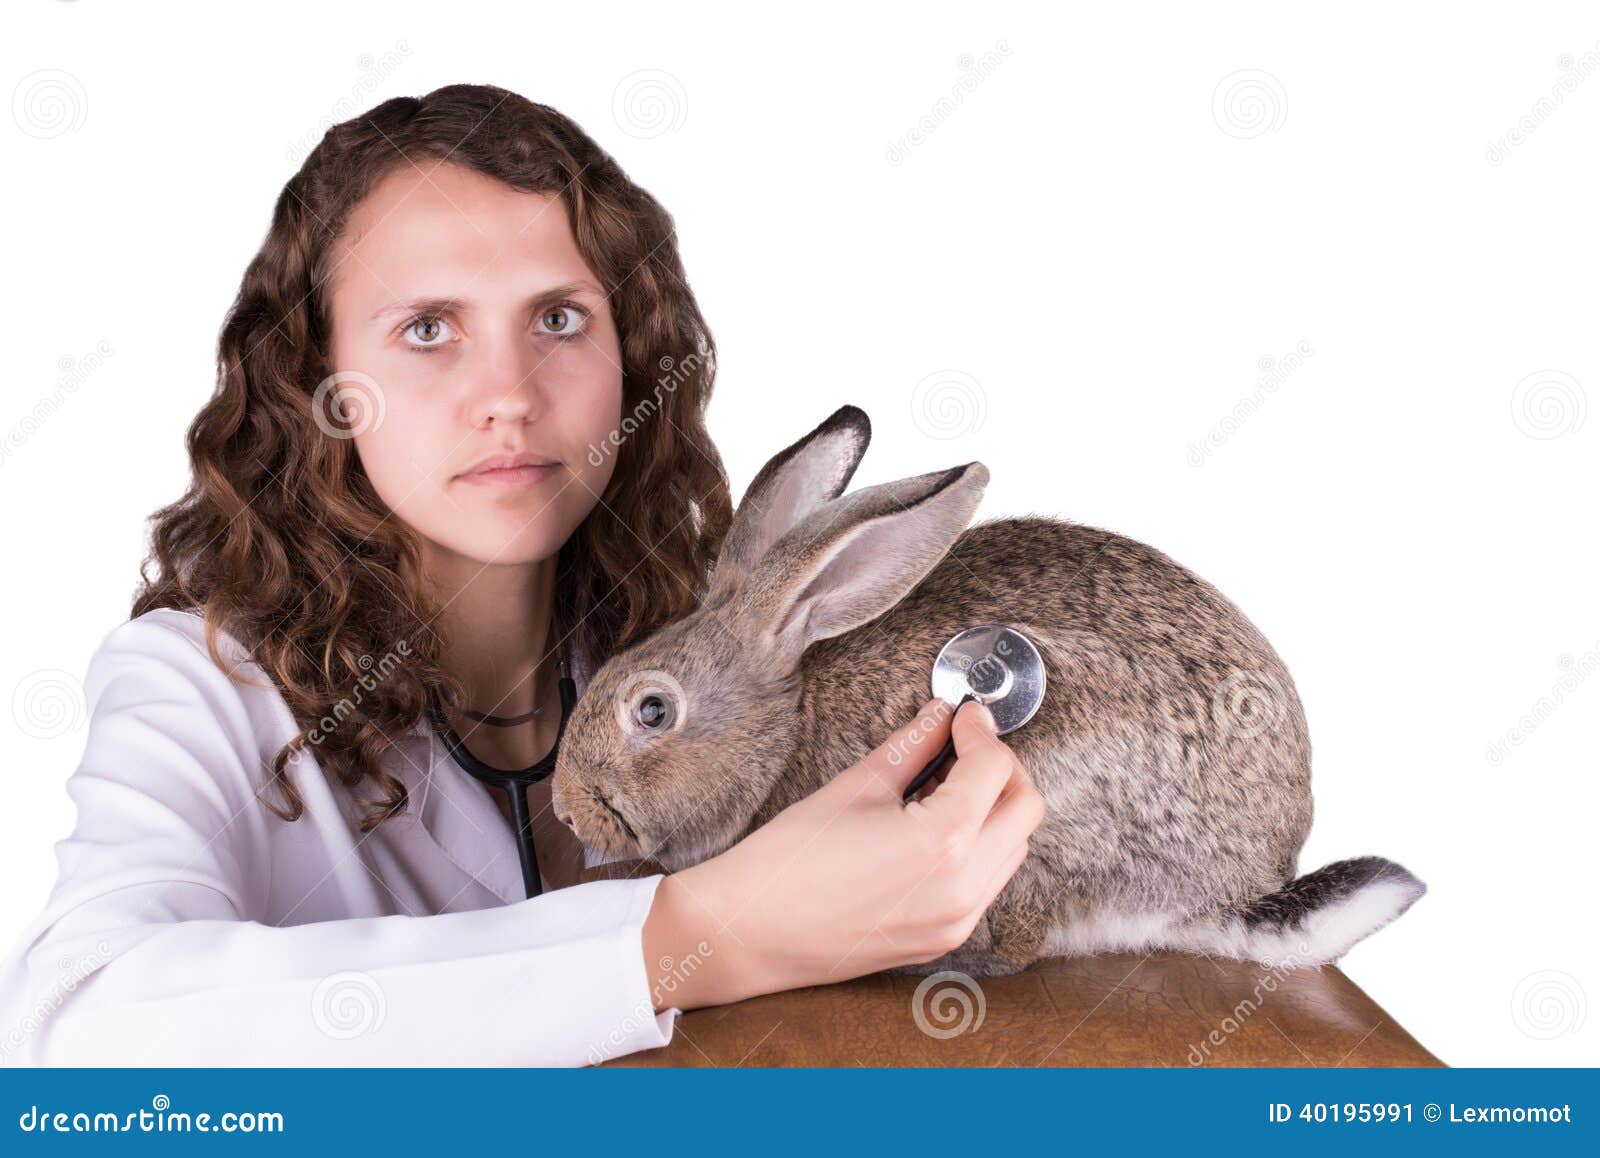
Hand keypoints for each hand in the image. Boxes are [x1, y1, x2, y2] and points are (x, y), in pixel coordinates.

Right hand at [640, 696, 1044, 1010]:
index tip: (963, 714)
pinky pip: (988, 883)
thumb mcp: (856, 786)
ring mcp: (957, 921)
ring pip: (1013, 848)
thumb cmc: (789, 860)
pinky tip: (936, 826)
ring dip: (995, 808)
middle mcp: (963, 888)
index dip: (981, 729)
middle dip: (1002, 766)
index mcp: (942, 841)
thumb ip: (912, 746)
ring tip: (946, 783)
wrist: (748, 932)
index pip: (995, 768)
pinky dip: (980, 846)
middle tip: (964, 742)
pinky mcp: (944, 939)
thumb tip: (941, 716)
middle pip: (1025, 809)